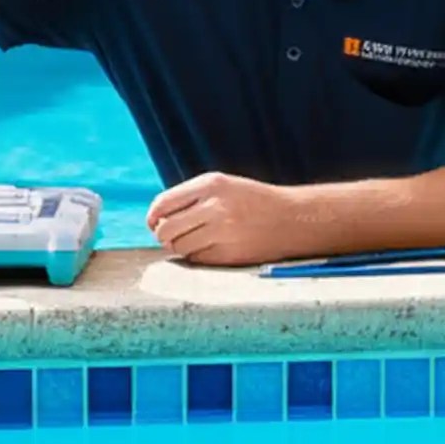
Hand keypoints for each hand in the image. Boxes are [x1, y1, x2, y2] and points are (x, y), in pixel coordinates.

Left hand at [146, 172, 310, 266]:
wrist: (291, 218)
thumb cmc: (252, 201)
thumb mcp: (223, 186)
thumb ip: (191, 196)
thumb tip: (155, 219)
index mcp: (211, 184)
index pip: (163, 203)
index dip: (153, 217)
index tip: (154, 224)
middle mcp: (215, 206)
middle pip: (166, 229)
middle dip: (164, 236)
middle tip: (173, 237)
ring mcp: (222, 232)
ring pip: (179, 247)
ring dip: (181, 247)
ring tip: (196, 241)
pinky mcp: (229, 254)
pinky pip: (197, 259)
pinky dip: (198, 256)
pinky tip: (213, 248)